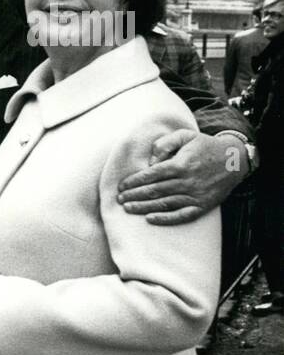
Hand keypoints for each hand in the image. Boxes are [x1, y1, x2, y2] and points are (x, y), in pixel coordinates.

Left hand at [116, 129, 244, 224]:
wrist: (234, 160)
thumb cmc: (205, 146)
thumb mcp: (185, 136)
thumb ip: (164, 144)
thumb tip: (150, 162)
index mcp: (180, 164)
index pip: (150, 175)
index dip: (133, 182)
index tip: (121, 186)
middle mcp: (186, 181)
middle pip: (154, 191)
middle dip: (134, 195)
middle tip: (119, 199)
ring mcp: (195, 195)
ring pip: (164, 204)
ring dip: (143, 207)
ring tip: (128, 208)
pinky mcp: (202, 205)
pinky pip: (182, 215)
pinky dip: (166, 219)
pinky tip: (150, 219)